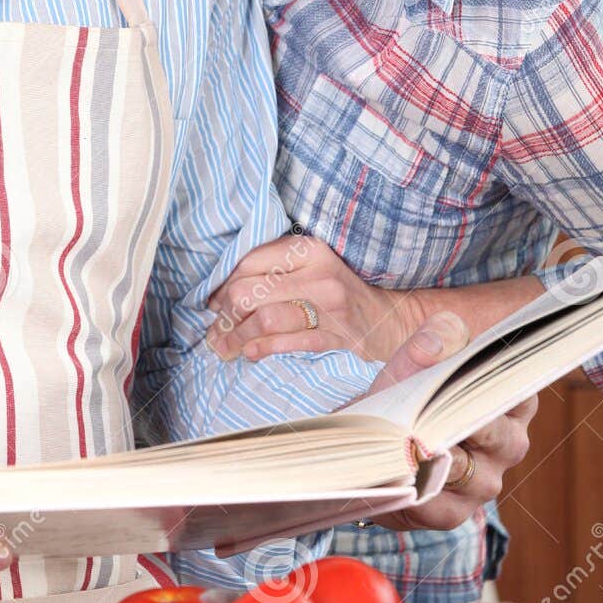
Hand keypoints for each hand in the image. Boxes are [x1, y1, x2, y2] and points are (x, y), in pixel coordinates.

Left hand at [207, 234, 423, 363]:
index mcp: (308, 249)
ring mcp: (330, 308)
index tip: (214, 302)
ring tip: (224, 347)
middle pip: (249, 293)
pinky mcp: (336, 338)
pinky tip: (249, 353)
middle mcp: (319, 275)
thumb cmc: (338, 290)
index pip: (247, 263)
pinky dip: (260, 349)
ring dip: (235, 337)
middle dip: (225, 314)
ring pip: (263, 321)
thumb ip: (271, 270)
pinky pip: (287, 344)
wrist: (388, 317)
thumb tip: (218, 294)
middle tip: (218, 328)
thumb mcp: (310, 266)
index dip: (223, 285)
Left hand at [362, 309, 536, 530]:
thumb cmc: (410, 396)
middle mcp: (509, 445)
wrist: (376, 443)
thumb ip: (437, 337)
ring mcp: (485, 482)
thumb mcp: (420, 359)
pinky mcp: (454, 513)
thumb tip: (433, 347)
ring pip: (462, 467)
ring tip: (405, 437)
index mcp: (512, 402)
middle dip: (456, 415)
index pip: (518, 388)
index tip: (466, 367)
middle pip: (492, 431)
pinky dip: (412, 484)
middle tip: (427, 404)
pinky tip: (396, 470)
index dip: (492, 378)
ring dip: (430, 452)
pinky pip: (435, 500)